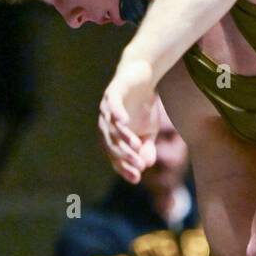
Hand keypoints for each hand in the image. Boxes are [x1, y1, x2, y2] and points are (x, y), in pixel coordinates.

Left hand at [98, 57, 158, 183]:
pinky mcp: (112, 93)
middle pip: (111, 144)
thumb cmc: (143, 106)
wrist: (143, 77)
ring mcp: (106, 108)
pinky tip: (124, 122)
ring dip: (123, 137)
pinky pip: (112, 105)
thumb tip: (147, 164)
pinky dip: (117, 113)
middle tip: (139, 165)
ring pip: (111, 127)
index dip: (124, 168)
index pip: (114, 156)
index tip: (136, 178)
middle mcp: (105, 124)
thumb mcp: (149, 132)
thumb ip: (147, 148)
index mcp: (111, 136)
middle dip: (125, 156)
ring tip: (136, 145)